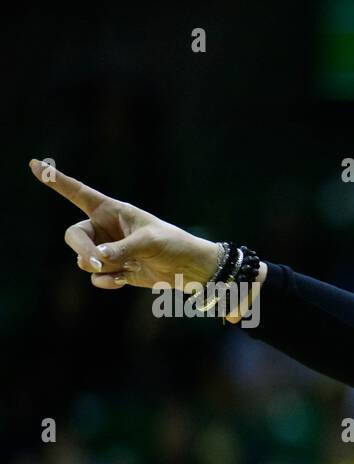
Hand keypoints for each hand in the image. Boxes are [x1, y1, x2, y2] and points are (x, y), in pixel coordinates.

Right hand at [28, 158, 223, 291]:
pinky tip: (121, 280)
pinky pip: (98, 278)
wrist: (192, 269)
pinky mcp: (117, 270)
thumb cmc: (174, 244)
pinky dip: (106, 282)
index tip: (34, 164)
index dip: (56, 181)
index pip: (79, 193)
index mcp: (113, 210)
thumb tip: (97, 260)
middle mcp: (106, 228)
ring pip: (84, 259)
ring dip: (99, 266)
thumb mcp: (149, 242)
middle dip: (82, 250)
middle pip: (74, 236)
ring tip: (122, 267)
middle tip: (97, 261)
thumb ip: (122, 249)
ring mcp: (109, 250)